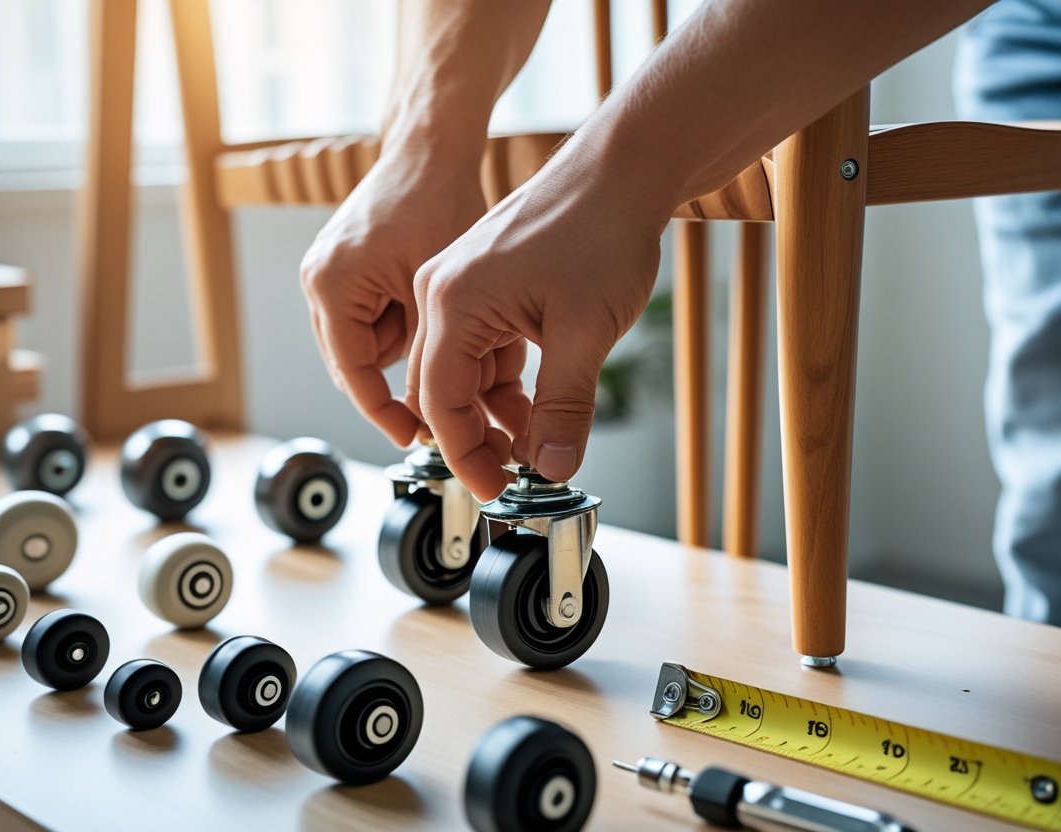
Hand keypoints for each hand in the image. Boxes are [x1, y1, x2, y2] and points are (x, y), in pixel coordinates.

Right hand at [300, 145, 485, 445]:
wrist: (431, 148)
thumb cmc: (443, 202)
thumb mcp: (444, 291)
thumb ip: (437, 355)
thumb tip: (445, 418)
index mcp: (332, 287)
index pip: (355, 376)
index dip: (388, 413)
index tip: (418, 438)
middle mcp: (319, 281)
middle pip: (359, 364)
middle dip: (404, 377)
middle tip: (449, 392)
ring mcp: (328, 272)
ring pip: (371, 343)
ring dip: (409, 346)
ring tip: (448, 319)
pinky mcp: (346, 267)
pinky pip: (374, 316)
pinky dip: (405, 321)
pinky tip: (434, 305)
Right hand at [408, 155, 665, 500]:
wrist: (622, 169)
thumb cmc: (601, 230)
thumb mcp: (585, 333)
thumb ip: (563, 408)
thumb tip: (552, 467)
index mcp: (452, 302)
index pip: (439, 404)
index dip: (466, 456)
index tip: (497, 489)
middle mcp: (443, 290)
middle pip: (439, 389)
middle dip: (475, 437)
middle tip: (519, 471)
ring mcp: (460, 281)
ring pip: (459, 369)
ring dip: (492, 410)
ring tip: (540, 439)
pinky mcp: (483, 279)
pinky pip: (477, 343)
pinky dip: (503, 378)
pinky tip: (540, 399)